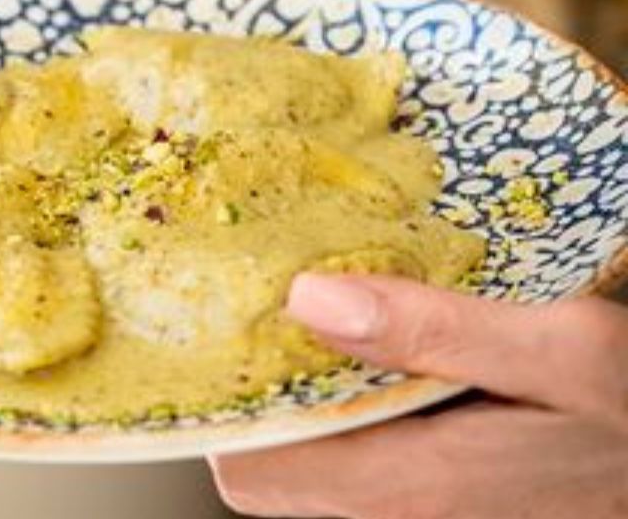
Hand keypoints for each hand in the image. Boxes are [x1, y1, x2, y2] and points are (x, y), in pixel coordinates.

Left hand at [209, 273, 627, 517]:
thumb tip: (307, 299)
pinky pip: (359, 462)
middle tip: (276, 310)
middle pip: (269, 468)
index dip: (232, 403)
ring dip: (310, 398)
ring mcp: (421, 515)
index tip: (236, 330)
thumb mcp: (563, 351)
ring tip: (327, 318)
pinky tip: (380, 354)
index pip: (251, 471)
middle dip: (264, 392)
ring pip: (311, 466)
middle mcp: (404, 516)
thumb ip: (436, 328)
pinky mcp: (441, 502)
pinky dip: (352, 411)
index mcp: (416, 484)